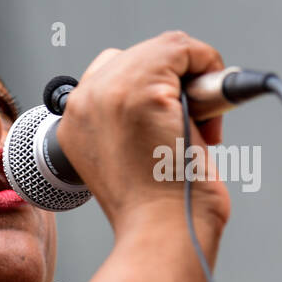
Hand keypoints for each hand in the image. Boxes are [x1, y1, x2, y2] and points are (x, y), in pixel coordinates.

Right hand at [55, 31, 232, 243]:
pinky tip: (208, 111)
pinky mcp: (142, 92)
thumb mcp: (128, 155)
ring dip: (195, 74)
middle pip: (138, 55)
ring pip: (164, 48)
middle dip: (175, 81)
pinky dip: (208, 66)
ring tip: (198, 124)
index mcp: (72, 123)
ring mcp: (108, 94)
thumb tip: (175, 89)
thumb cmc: (154, 207)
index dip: (151, 88)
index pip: (111, 72)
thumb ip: (130, 119)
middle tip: (189, 126)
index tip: (168, 123)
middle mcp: (82, 104)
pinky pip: (183, 49)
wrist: (161, 233)